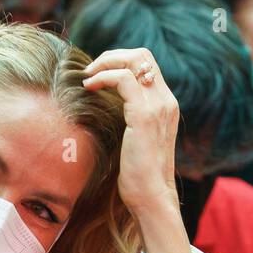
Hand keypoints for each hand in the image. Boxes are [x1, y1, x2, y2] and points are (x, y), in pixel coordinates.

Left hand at [82, 48, 191, 252]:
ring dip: (105, 63)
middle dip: (112, 56)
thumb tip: (107, 110)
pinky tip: (89, 88)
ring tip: (87, 77)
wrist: (151, 197)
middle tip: (90, 71)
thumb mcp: (136, 141)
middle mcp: (165, 101)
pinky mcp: (144, 115)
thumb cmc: (139, 177)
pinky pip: (122, 79)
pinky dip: (103, 77)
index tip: (99, 75)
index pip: (147, 65)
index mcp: (166, 105)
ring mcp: (157, 106)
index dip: (121, 62)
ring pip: (134, 60)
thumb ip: (131, 120)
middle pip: (143, 55)